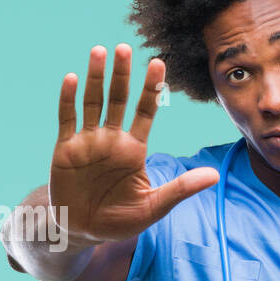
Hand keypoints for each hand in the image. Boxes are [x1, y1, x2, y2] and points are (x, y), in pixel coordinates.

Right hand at [50, 44, 218, 243]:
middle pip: (118, 100)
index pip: (146, 111)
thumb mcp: (153, 208)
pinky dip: (69, 100)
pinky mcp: (65, 149)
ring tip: (99, 51)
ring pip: (92, 102)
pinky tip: (72, 78)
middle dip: (122, 75)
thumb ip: (180, 189)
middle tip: (125, 48)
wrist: (83, 232)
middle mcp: (111, 139)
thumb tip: (213, 175)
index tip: (158, 63)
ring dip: (96, 78)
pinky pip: (67, 119)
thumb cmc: (119, 221)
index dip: (151, 88)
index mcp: (134, 149)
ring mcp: (88, 141)